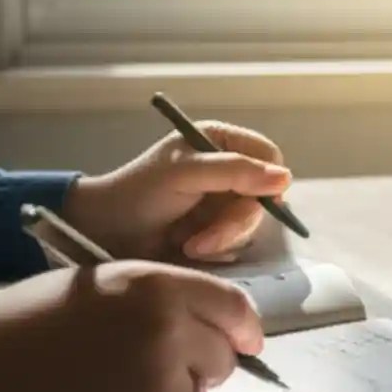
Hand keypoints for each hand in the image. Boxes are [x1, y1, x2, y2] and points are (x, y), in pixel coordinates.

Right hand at [0, 262, 263, 391]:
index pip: (233, 306)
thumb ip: (160, 298)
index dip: (245, 327)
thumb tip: (213, 324)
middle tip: (153, 364)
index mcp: (156, 285)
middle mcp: (167, 329)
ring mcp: (158, 379)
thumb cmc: (25, 324)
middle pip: (223, 356)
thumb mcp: (99, 285)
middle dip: (201, 363)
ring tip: (111, 382)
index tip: (248, 340)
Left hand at [62, 122, 291, 263]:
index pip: (269, 157)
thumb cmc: (140, 192)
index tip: (252, 200)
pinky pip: (240, 241)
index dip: (267, 181)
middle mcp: (229, 169)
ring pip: (253, 223)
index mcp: (221, 142)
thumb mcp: (186, 174)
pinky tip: (191, 247)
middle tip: (206, 236)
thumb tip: (285, 179)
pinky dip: (218, 249)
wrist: (106, 232)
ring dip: (223, 238)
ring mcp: (224, 202)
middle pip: (265, 196)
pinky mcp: (219, 230)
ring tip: (191, 244)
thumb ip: (235, 172)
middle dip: (236, 221)